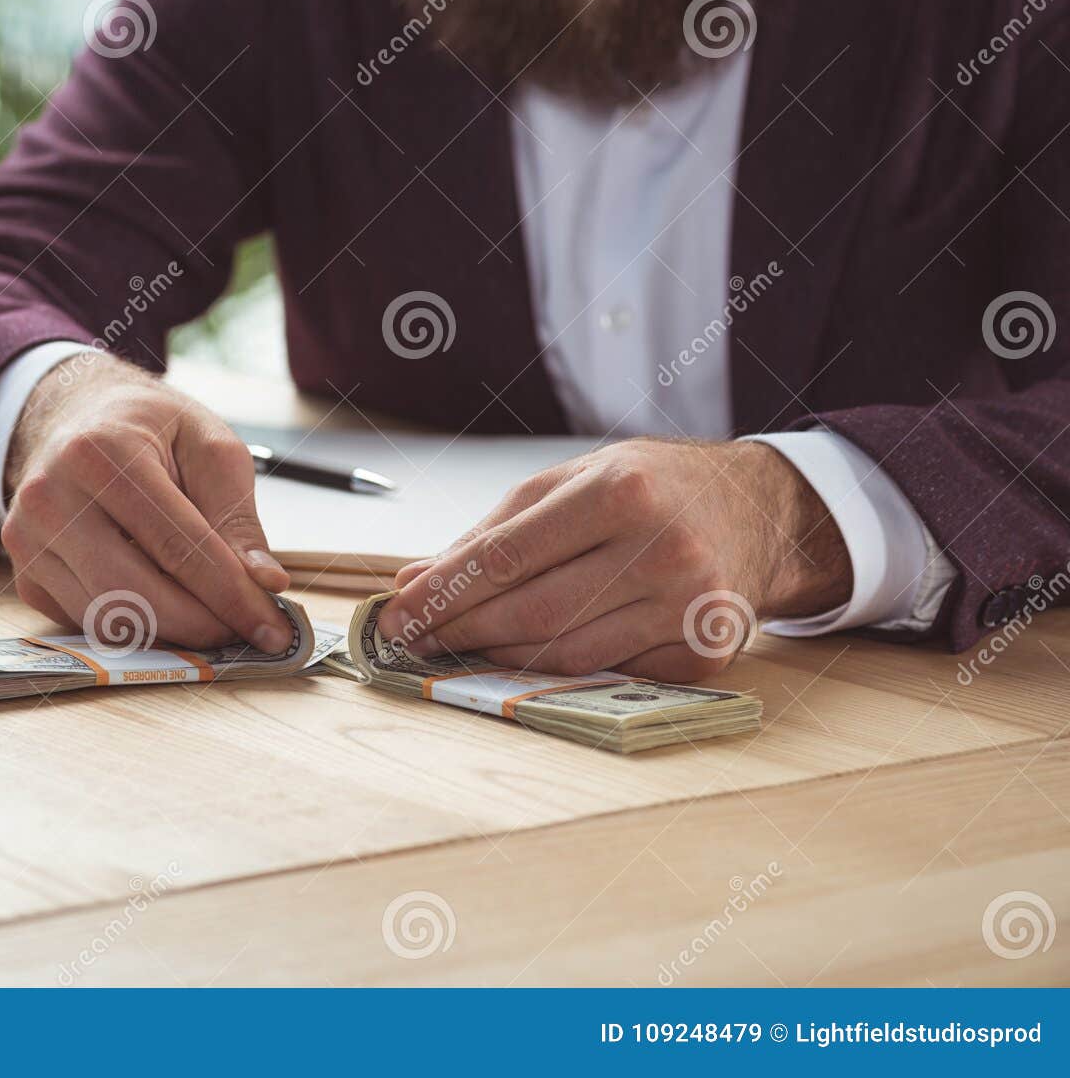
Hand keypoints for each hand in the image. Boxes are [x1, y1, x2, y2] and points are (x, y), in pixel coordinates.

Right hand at [0, 354, 292, 651]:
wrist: (76, 418)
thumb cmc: (149, 429)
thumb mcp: (209, 447)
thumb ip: (237, 517)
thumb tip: (264, 584)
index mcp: (101, 452)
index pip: (178, 546)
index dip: (232, 596)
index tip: (273, 629)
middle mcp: (51, 497)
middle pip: (137, 594)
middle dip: (203, 625)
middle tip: (246, 631)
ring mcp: (27, 540)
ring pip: (110, 619)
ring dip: (172, 631)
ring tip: (212, 615)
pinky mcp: (24, 575)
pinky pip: (88, 623)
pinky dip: (134, 624)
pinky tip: (162, 600)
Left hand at [376, 438, 851, 682]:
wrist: (755, 510)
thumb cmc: (651, 488)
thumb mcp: (571, 481)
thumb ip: (492, 532)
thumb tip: (415, 580)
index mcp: (621, 492)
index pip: (507, 556)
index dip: (443, 591)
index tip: (399, 611)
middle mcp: (662, 549)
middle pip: (531, 613)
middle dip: (460, 630)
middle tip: (415, 638)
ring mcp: (688, 607)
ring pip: (564, 654)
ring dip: (498, 656)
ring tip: (458, 646)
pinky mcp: (704, 652)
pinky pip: (608, 673)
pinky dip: (560, 667)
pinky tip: (530, 653)